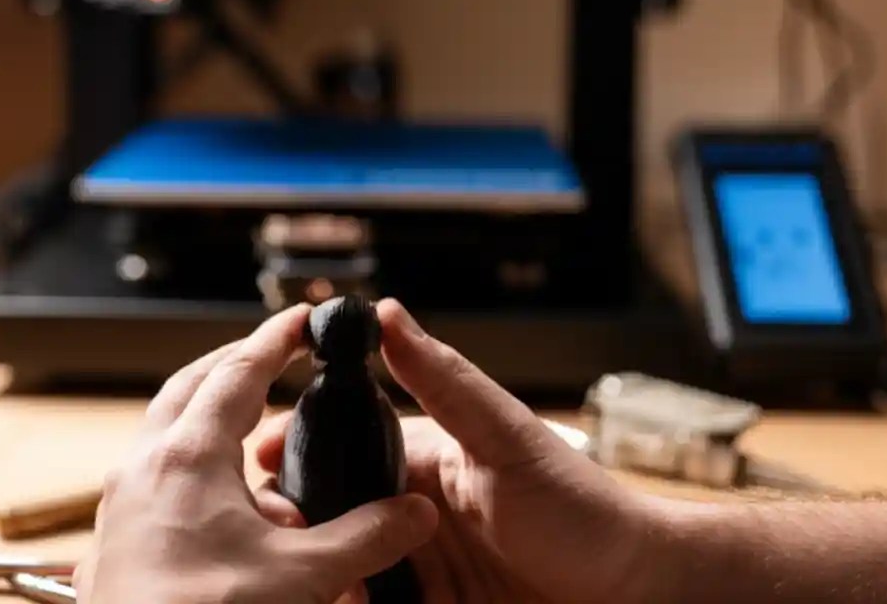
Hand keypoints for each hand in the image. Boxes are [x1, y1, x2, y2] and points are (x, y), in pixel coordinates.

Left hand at [74, 304, 439, 603]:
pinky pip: (157, 478)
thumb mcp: (302, 578)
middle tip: (276, 356)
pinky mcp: (117, 539)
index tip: (302, 320)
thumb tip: (414, 512)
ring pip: (168, 432)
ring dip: (212, 418)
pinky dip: (194, 467)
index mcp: (188, 457)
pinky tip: (225, 505)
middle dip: (236, 364)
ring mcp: (123, 503)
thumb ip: (365, 537)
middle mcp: (145, 468)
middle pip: (192, 387)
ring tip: (257, 436)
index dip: (277, 340)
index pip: (238, 372)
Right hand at [257, 300, 665, 603]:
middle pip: (331, 520)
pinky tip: (333, 603)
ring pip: (344, 571)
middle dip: (296, 530)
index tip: (251, 464)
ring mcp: (419, 570)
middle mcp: (410, 516)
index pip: (339, 453)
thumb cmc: (582, 507)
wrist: (635, 592)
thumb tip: (388, 312)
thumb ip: (445, 382)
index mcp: (421, 464)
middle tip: (271, 542)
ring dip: (318, 577)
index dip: (292, 457)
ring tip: (299, 583)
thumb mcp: (506, 438)